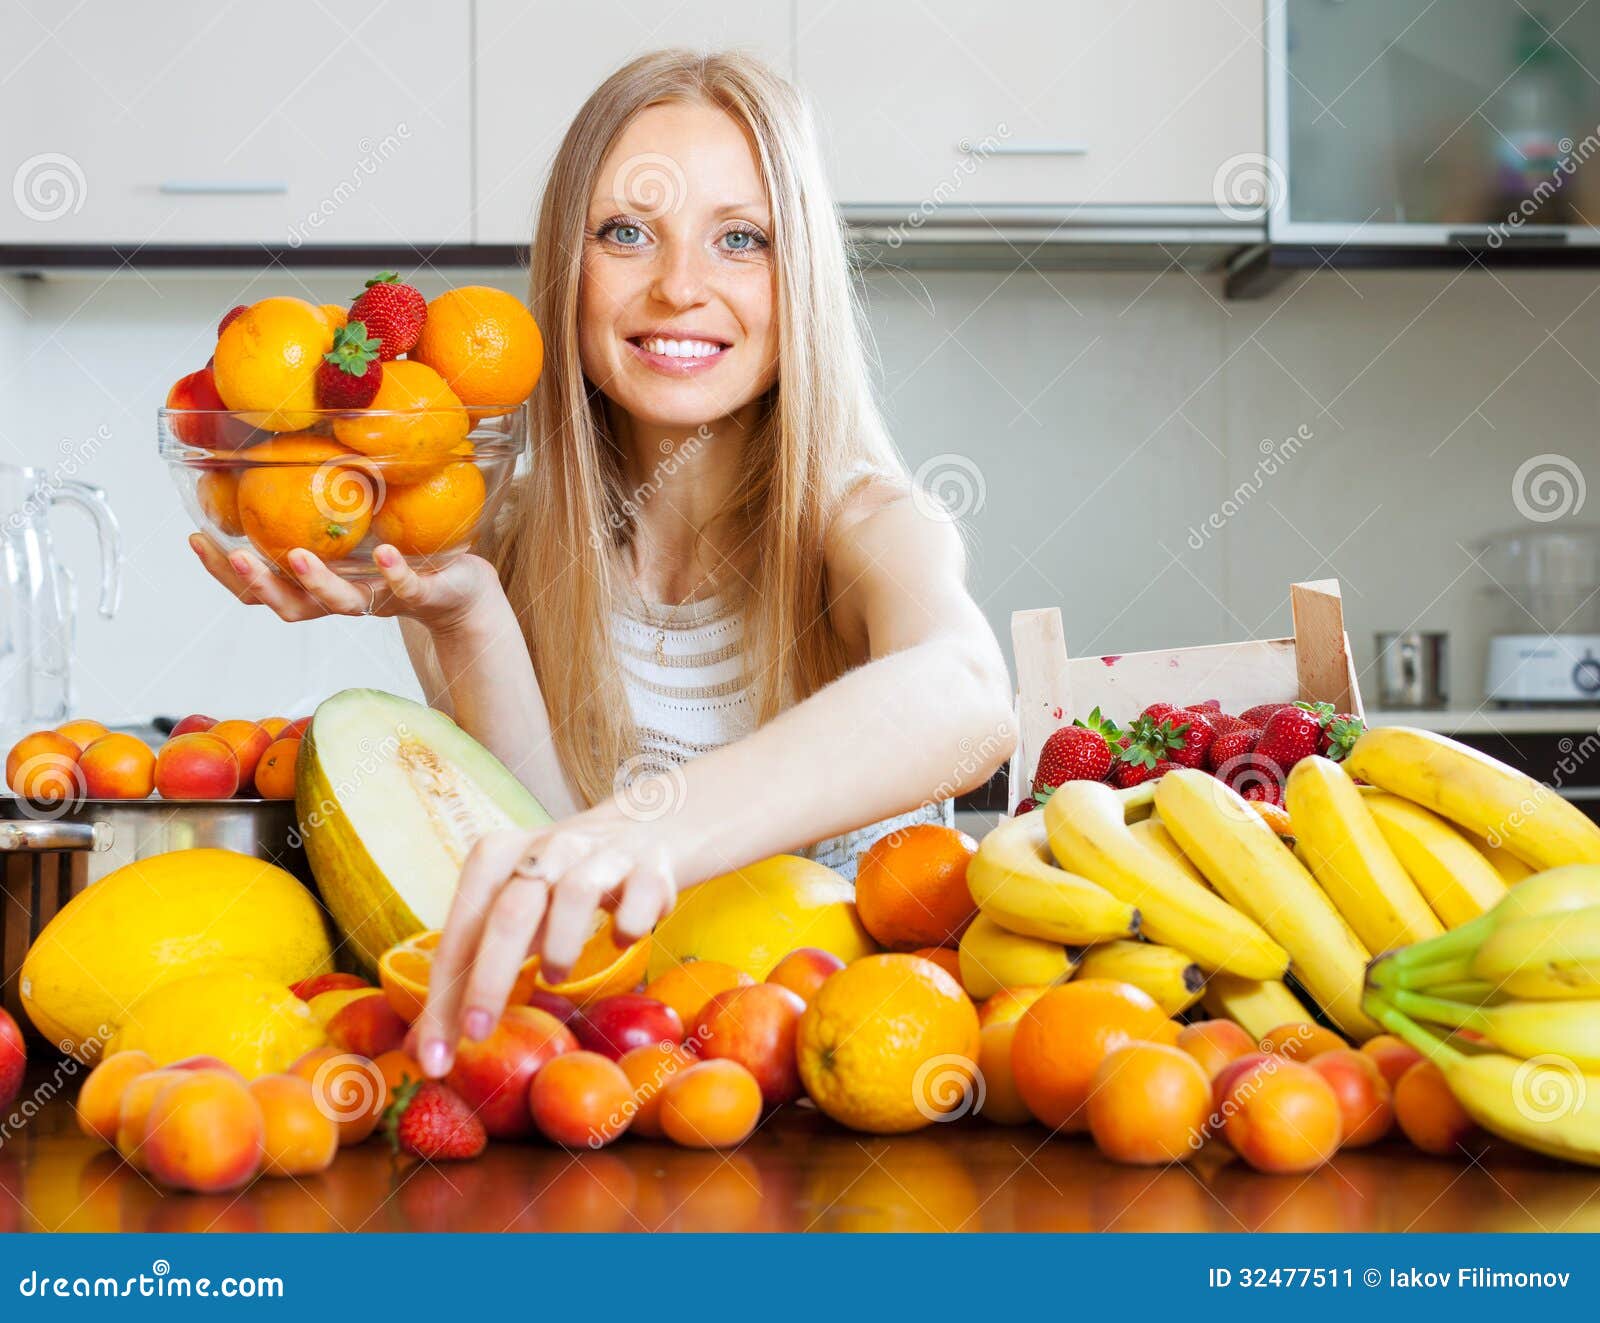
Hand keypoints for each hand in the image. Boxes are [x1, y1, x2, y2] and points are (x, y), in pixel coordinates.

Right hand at [190, 533, 497, 632]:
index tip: (196, 540)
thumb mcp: (354, 529)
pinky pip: (405, 586)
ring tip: (298, 556)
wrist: (462, 589)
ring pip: (339, 602)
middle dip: (258, 585)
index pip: (260, 587)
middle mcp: (343, 598)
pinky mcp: (421, 594)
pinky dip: (392, 572)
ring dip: (316, 582)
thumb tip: (275, 449)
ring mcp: (380, 599)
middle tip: (236, 558)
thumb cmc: (401, 554)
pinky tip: (383, 552)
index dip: (224, 572)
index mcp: (318, 584)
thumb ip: (319, 504)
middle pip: (288, 605)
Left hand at [409, 811, 679, 1076]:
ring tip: (556, 976)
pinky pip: (641, 895)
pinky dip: (629, 925)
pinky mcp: (651, 865)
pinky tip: (621, 940)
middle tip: (477, 1033)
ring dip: (561, 946)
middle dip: (488, 980)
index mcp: (499, 856)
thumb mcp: (512, 914)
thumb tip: (424, 1051)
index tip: (437, 1057)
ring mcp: (601, 854)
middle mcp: (547, 849)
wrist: (643, 828)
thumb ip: (469, 974)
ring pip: (574, 894)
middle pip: (510, 913)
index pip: (461, 931)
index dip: (443, 996)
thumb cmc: (560, 884)